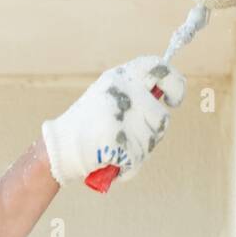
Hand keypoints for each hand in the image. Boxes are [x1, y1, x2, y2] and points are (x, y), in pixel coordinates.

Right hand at [40, 54, 186, 187]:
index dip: (175, 83)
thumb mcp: (107, 95)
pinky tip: (114, 163)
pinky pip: (139, 159)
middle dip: (153, 131)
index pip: (159, 68)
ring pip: (153, 139)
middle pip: (161, 116)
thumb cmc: (86, 124)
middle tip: (137, 138)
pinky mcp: (120, 140)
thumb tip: (164, 94)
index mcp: (121, 77)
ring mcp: (123, 116)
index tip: (175, 99)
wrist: (60, 146)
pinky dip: (129, 167)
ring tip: (119, 150)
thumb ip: (134, 91)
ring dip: (141, 150)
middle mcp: (124, 93)